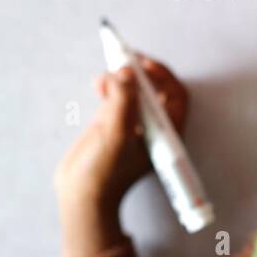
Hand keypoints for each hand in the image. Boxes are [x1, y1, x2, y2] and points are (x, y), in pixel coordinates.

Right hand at [53, 54, 190, 216]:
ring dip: (122, 77)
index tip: (142, 65)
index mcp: (166, 134)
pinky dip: (109, 87)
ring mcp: (132, 125)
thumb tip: (125, 74)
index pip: (175, 95)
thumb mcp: (117, 135)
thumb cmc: (105, 175)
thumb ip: (124, 101)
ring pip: (135, 91)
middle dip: (140, 72)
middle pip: (155, 89)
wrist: (81, 197)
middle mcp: (153, 128)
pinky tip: (98, 84)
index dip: (162, 75)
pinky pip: (117, 97)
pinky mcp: (113, 125)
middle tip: (123, 59)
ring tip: (106, 75)